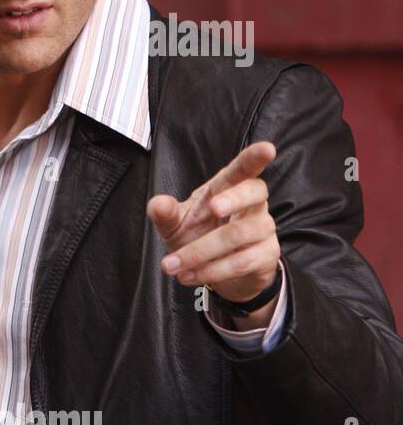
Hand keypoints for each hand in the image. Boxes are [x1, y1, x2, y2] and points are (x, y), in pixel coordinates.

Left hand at [147, 141, 281, 324]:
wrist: (216, 271)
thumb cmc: (197, 235)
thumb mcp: (175, 224)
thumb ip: (165, 214)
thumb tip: (157, 203)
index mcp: (227, 188)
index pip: (244, 169)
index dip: (254, 158)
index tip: (267, 148)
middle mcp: (251, 205)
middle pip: (256, 192)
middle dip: (235, 198)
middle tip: (213, 207)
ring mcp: (263, 229)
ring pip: (239, 234)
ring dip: (201, 252)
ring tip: (172, 265)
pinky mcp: (266, 255)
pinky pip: (242, 262)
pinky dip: (211, 270)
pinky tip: (188, 276)